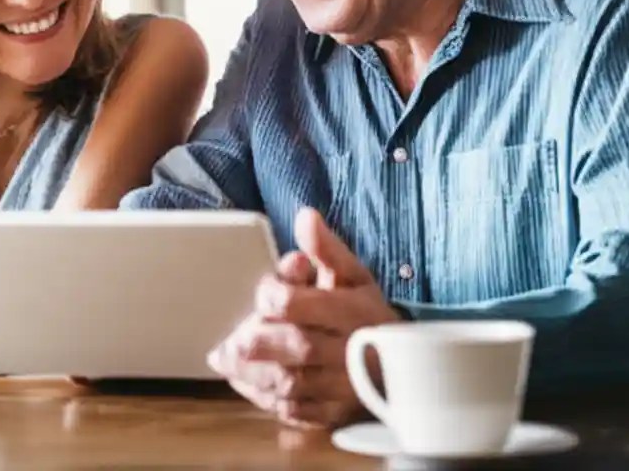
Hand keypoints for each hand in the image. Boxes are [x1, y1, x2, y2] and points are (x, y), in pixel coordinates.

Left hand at [207, 208, 400, 427]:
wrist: (404, 365)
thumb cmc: (365, 313)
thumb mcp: (353, 275)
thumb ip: (325, 249)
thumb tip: (305, 216)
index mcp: (352, 310)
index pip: (303, 304)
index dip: (274, 297)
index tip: (262, 294)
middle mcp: (349, 350)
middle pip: (296, 348)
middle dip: (257, 342)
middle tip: (228, 341)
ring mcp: (343, 386)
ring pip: (293, 384)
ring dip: (252, 374)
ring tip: (224, 360)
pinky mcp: (336, 412)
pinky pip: (297, 411)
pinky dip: (267, 400)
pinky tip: (245, 383)